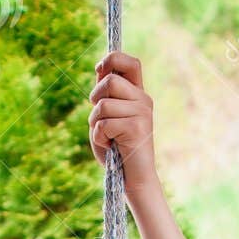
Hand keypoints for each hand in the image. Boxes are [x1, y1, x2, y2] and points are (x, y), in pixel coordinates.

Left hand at [88, 52, 157, 192]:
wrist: (133, 179)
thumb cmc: (117, 151)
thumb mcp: (108, 118)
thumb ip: (105, 96)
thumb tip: (100, 69)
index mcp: (137, 95)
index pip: (130, 63)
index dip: (112, 59)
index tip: (98, 69)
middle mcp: (143, 100)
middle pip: (110, 81)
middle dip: (95, 98)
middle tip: (98, 118)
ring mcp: (142, 112)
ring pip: (103, 104)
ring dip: (95, 123)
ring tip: (105, 137)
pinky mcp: (136, 127)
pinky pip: (104, 124)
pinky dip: (99, 138)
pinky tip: (109, 146)